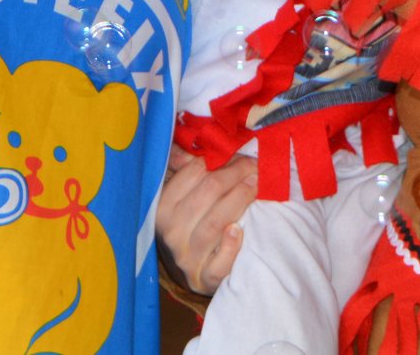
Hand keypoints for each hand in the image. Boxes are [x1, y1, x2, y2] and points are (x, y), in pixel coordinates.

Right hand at [156, 148, 255, 294]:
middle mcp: (171, 232)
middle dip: (235, 174)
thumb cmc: (189, 225)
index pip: (193, 172)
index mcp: (162, 206)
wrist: (190, 272)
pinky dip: (230, 246)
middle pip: (209, 192)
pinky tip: (239, 230)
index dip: (219, 159)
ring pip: (215, 222)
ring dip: (241, 199)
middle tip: (255, 166)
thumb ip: (185, 169)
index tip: (240, 155)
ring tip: (257, 184)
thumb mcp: (181, 197)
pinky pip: (219, 263)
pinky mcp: (205, 279)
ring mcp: (188, 257)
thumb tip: (198, 142)